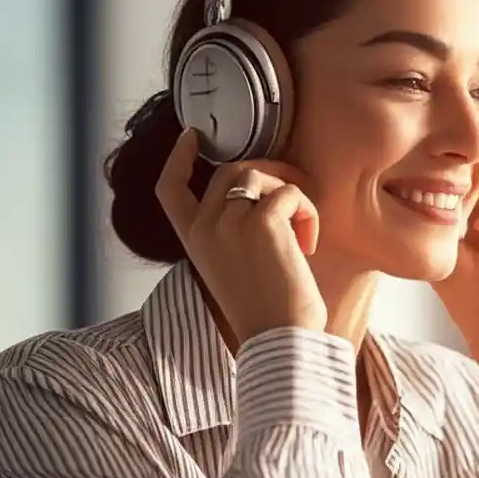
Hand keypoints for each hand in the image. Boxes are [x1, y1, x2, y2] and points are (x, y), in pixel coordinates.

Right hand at [156, 128, 325, 345]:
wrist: (279, 341)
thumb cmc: (266, 313)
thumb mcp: (230, 269)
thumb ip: (230, 234)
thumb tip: (258, 201)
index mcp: (193, 241)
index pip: (169, 189)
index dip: (178, 158)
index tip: (192, 136)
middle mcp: (205, 227)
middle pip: (229, 172)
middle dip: (265, 176)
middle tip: (291, 201)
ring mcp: (231, 222)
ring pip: (259, 175)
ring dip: (288, 194)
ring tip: (302, 231)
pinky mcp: (263, 222)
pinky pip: (290, 193)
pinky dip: (307, 212)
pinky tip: (309, 243)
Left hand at [431, 167, 478, 369]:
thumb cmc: (470, 301)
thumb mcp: (445, 254)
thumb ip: (440, 219)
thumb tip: (424, 185)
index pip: (466, 183)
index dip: (447, 182)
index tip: (427, 195)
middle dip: (462, 179)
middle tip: (443, 196)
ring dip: (478, 186)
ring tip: (462, 212)